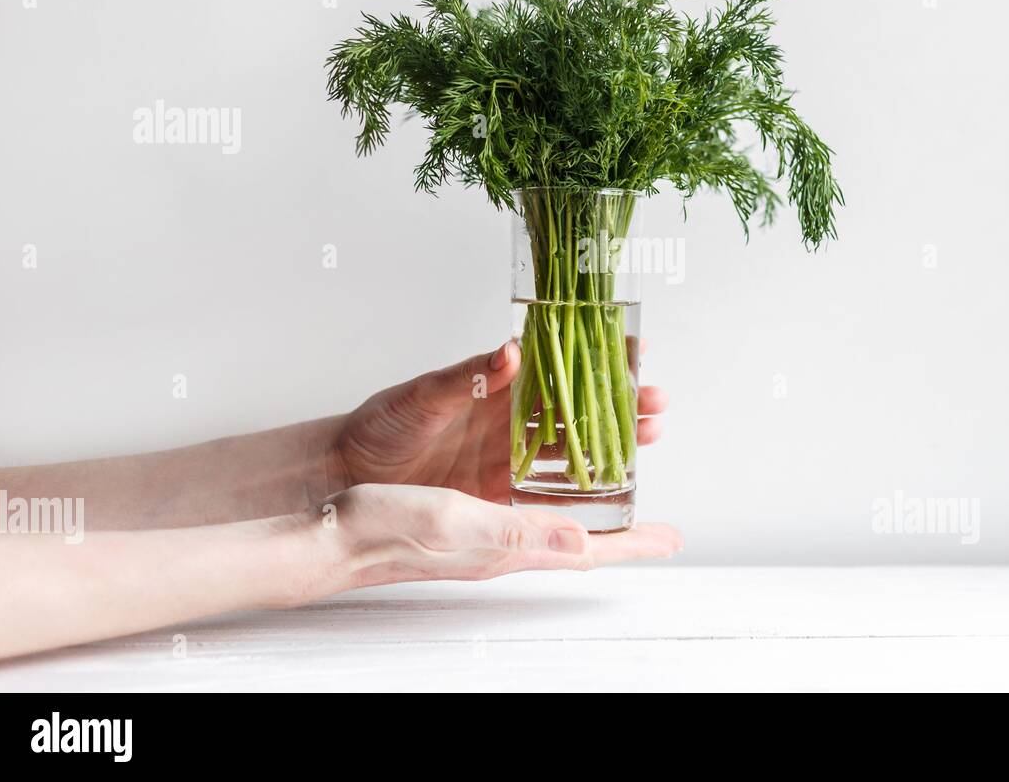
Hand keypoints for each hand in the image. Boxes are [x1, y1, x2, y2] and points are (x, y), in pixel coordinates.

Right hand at [328, 484, 682, 585]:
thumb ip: (518, 529)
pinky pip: (524, 489)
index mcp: (512, 544)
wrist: (334, 535)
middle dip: (624, 506)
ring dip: (593, 482)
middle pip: (583, 524)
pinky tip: (550, 459)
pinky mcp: (468, 505)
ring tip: (620, 458)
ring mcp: (489, 522)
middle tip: (656, 481)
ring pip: (557, 503)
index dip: (634, 544)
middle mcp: (508, 536)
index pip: (589, 551)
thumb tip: (582, 539)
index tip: (674, 539)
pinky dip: (549, 473)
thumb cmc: (386, 529)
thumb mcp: (457, 521)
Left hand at [333, 341, 667, 502]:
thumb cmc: (380, 425)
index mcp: (496, 387)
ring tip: (651, 434)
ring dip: (612, 441)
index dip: (597, 358)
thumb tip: (509, 350)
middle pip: (577, 408)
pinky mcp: (500, 493)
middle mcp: (509, 420)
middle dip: (620, 403)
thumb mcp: (422, 396)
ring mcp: (509, 457)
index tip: (635, 349)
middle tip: (656, 401)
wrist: (348, 473)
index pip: (558, 366)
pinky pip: (549, 490)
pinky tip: (613, 485)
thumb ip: (467, 376)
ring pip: (573, 447)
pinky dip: (582, 487)